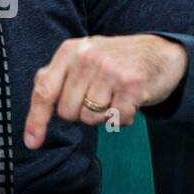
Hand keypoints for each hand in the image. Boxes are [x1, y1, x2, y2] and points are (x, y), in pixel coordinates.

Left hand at [23, 34, 187, 148]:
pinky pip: (115, 121)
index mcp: (69, 51)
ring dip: (103, 116)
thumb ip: (57, 75)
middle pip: (68, 112)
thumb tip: (36, 105)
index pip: (44, 91)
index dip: (36, 120)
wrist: (161, 52)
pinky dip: (122, 118)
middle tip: (98, 96)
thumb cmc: (115, 60)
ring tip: (114, 96)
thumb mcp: (82, 57)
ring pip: (90, 118)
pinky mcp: (132, 86)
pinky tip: (129, 101)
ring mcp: (110, 71)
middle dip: (81, 112)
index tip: (32, 143)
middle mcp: (87, 57)